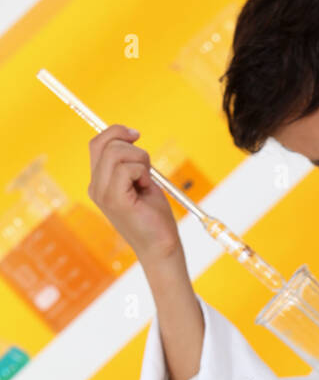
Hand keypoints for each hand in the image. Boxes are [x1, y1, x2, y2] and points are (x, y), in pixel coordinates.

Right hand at [87, 124, 180, 267]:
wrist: (162, 247)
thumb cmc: (154, 216)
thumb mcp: (141, 181)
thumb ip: (130, 161)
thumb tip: (129, 135)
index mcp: (100, 182)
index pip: (97, 143)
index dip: (116, 131)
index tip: (136, 135)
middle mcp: (96, 187)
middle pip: (104, 144)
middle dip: (132, 147)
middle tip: (147, 169)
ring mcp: (103, 194)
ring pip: (116, 153)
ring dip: (140, 160)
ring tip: (147, 182)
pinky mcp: (115, 200)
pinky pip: (126, 169)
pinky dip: (143, 173)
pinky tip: (146, 190)